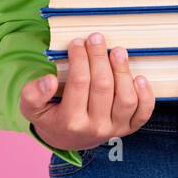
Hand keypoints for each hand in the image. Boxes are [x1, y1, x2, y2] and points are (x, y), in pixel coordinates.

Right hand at [20, 32, 154, 151]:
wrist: (67, 139)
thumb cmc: (51, 116)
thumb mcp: (31, 108)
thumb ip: (33, 94)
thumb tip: (48, 79)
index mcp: (70, 122)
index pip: (79, 84)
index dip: (79, 59)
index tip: (77, 42)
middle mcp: (95, 128)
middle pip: (103, 87)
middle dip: (99, 58)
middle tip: (96, 38)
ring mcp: (114, 129)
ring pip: (126, 99)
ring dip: (123, 71)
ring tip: (118, 50)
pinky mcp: (128, 128)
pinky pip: (143, 114)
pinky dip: (146, 96)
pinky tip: (139, 77)